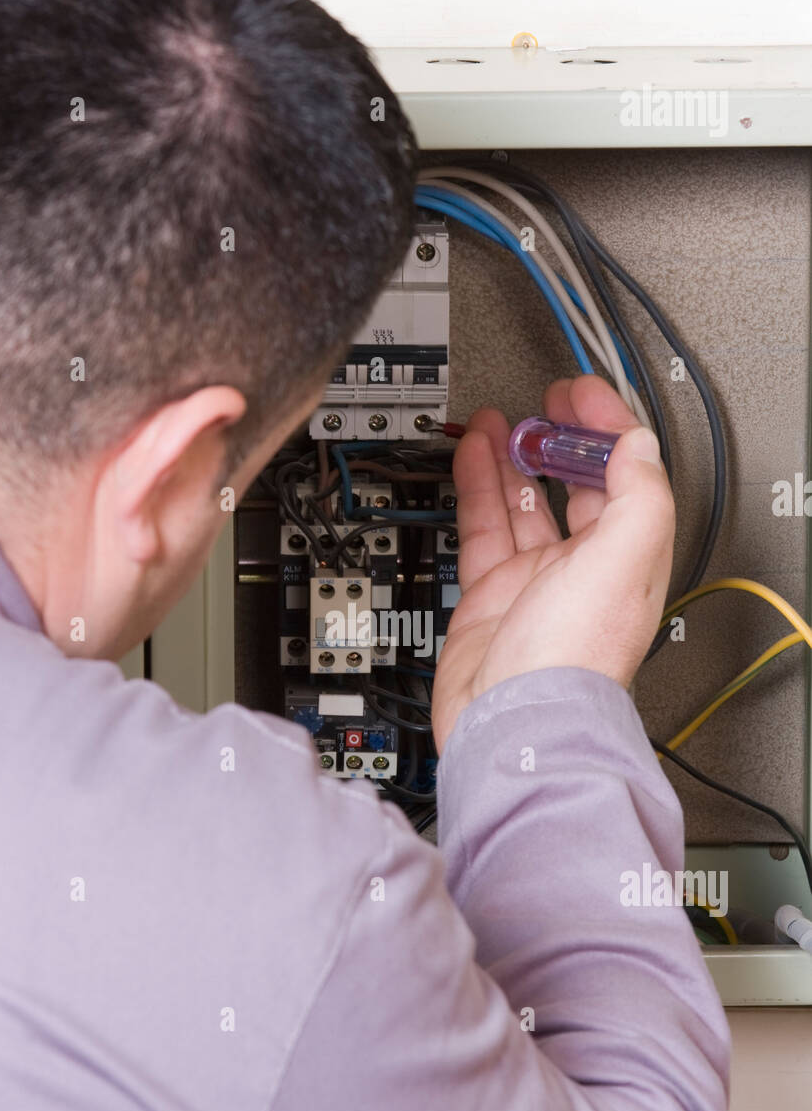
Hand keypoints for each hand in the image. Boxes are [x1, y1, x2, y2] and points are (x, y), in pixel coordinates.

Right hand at [431, 375, 674, 753]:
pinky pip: (483, 523)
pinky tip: (472, 455)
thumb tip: (638, 444)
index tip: (584, 394)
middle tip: (546, 403)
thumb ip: (638, 497)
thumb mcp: (622, 561)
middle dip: (563, 439)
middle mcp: (583, 565)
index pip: (627, 476)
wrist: (509, 715)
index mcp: (626, 557)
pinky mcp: (489, 589)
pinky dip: (477, 484)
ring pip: (524, 498)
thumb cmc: (569, 657)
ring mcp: (534, 577)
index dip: (609, 429)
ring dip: (513, 454)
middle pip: (576, 485)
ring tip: (497, 419)